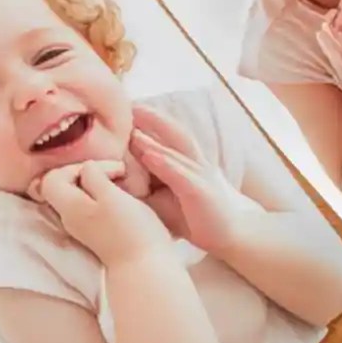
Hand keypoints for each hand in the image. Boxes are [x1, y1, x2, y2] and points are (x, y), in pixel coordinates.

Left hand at [38, 161, 173, 265]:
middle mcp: (69, 218)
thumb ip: (94, 177)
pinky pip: (89, 206)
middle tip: (115, 174)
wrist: (145, 268)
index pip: (53, 177)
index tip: (106, 170)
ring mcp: (82, 228)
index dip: (78, 166)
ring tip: (121, 184)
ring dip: (97, 184)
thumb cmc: (131, 230)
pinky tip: (121, 198)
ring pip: (78, 196)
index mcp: (69, 207)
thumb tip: (86, 168)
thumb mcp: (112, 196)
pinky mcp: (96, 233)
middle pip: (64, 186)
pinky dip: (102, 196)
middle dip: (88, 173)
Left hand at [129, 106, 259, 254]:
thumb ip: (144, 181)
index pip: (166, 136)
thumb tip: (114, 173)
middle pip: (173, 132)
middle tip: (127, 103)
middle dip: (152, 117)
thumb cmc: (191, 217)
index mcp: (186, 162)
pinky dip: (165, 164)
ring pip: (176, 149)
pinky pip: (181, 175)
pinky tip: (148, 155)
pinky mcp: (200, 193)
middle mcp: (194, 163)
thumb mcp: (161, 196)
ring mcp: (199, 176)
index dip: (148, 120)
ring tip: (134, 120)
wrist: (227, 239)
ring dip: (155, 133)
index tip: (123, 109)